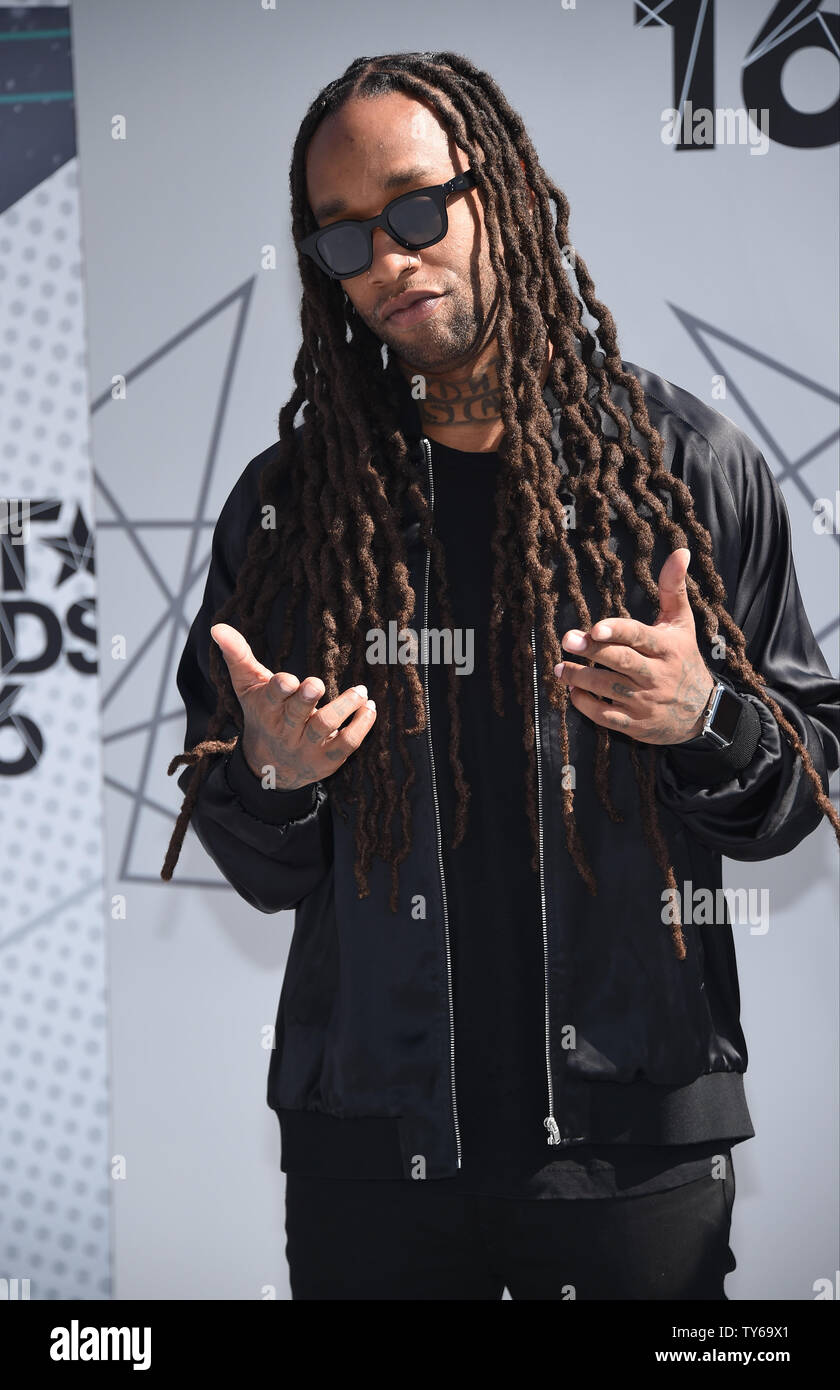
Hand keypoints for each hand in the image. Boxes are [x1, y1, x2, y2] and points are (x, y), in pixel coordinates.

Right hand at [210, 622, 376, 786]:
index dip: (280, 690)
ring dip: (344, 708)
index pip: (272, 698)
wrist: (271, 766)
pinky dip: (361, 726)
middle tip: (316, 684)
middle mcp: (286, 730)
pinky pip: (347, 744)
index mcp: (266, 709)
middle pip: (296, 715)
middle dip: (306, 700)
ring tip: (360, 692)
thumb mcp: (248, 686)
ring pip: (325, 728)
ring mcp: (307, 746)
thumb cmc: (263, 714)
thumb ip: (237, 656)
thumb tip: (217, 627)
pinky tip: (369, 707)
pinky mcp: (328, 758)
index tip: (288, 680)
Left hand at [553, 549, 715, 745]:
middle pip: (620, 662)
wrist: (702, 713)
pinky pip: (606, 716)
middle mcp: (657, 675)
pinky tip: (573, 691)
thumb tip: (680, 551)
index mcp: (667, 648)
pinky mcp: (637, 724)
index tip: (594, 627)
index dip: (617, 631)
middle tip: (567, 640)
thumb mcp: (683, 624)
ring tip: (559, 667)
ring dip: (580, 678)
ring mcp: (646, 702)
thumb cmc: (684, 659)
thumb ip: (673, 588)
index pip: (639, 637)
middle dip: (592, 651)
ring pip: (608, 689)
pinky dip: (586, 705)